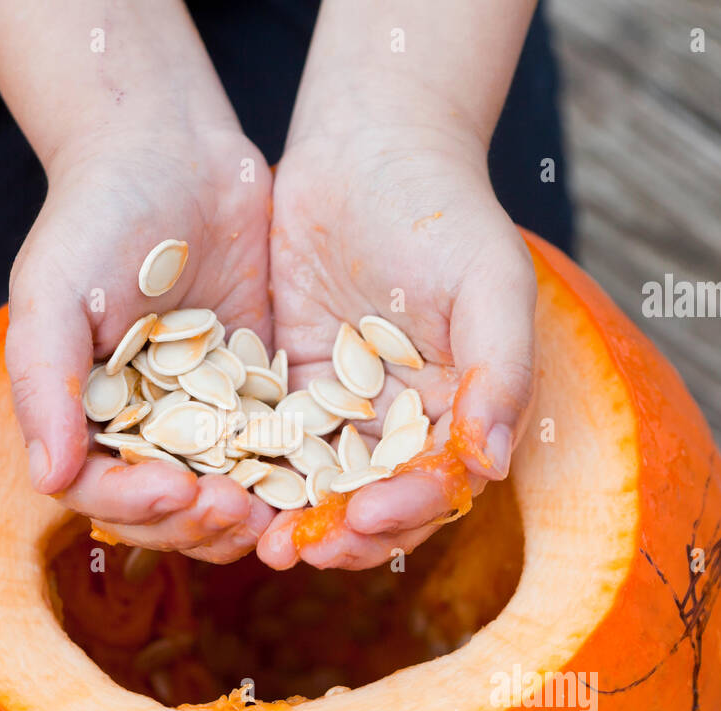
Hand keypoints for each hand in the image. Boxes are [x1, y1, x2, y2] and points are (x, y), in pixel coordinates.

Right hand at [5, 124, 277, 561]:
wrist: (172, 152)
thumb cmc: (95, 217)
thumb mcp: (51, 292)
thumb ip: (45, 383)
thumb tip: (46, 478)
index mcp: (83, 415)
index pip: (98, 491)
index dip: (134, 505)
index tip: (178, 492)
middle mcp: (142, 426)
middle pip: (165, 509)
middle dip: (198, 524)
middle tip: (239, 512)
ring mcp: (205, 414)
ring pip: (225, 494)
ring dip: (248, 514)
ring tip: (280, 511)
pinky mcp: (260, 392)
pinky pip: (277, 447)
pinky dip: (293, 472)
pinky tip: (321, 477)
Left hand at [258, 119, 535, 569]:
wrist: (368, 148)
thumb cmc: (443, 211)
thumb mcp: (489, 283)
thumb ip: (501, 372)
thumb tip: (492, 465)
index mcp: (461, 411)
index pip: (435, 484)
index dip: (404, 510)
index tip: (365, 519)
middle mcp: (402, 422)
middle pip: (374, 502)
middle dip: (341, 534)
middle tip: (297, 552)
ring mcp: (342, 408)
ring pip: (317, 485)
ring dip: (291, 518)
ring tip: (256, 540)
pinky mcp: (287, 387)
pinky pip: (268, 441)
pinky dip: (250, 470)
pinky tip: (219, 486)